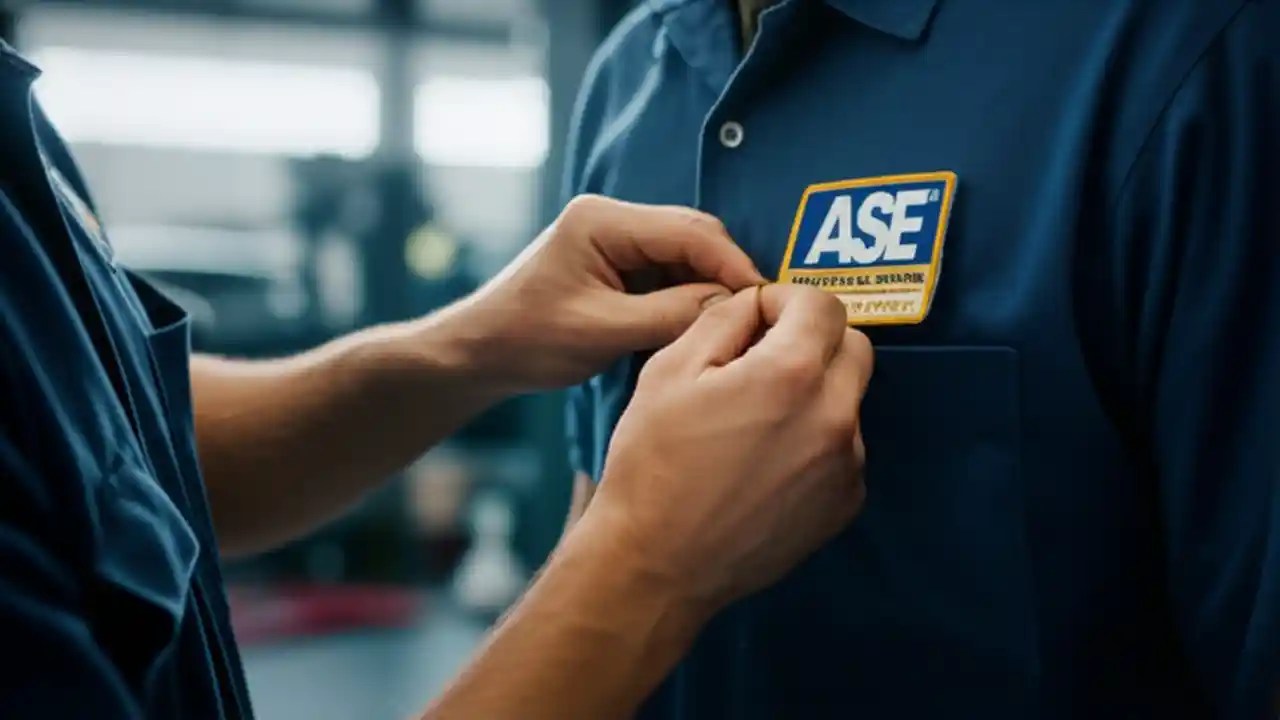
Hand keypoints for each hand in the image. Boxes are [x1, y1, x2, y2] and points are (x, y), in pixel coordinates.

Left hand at [441, 195, 763, 392]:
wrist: (480, 352)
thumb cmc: (528, 340)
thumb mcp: (603, 331)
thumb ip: (670, 315)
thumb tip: (731, 304)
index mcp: (603, 220)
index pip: (689, 231)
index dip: (732, 263)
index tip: (764, 300)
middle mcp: (612, 218)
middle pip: (693, 236)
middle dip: (726, 273)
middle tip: (759, 315)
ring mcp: (615, 239)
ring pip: (686, 255)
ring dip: (709, 287)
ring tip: (735, 325)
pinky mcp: (617, 263)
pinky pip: (669, 273)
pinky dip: (689, 296)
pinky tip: (703, 325)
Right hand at [577, 284, 873, 611]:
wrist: (657, 563)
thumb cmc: (653, 463)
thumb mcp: (669, 370)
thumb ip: (725, 319)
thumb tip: (757, 305)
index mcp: (792, 375)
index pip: (823, 304)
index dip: (785, 301)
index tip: (755, 320)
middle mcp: (835, 417)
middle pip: (853, 347)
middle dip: (812, 339)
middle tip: (760, 360)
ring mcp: (846, 466)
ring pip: (848, 399)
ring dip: (814, 391)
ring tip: (756, 421)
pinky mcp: (844, 503)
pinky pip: (843, 448)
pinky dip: (814, 440)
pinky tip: (764, 462)